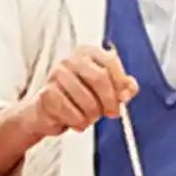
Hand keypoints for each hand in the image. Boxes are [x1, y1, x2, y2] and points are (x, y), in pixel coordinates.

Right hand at [24, 45, 138, 135]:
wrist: (50, 111)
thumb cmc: (81, 97)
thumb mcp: (106, 89)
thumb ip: (123, 87)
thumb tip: (128, 89)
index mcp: (87, 53)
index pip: (110, 62)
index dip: (120, 82)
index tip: (123, 97)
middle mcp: (70, 60)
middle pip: (99, 79)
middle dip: (109, 101)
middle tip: (112, 113)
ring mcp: (57, 76)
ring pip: (87, 100)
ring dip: (93, 116)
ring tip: (89, 117)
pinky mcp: (47, 94)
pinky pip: (72, 113)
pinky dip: (78, 122)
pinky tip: (76, 120)